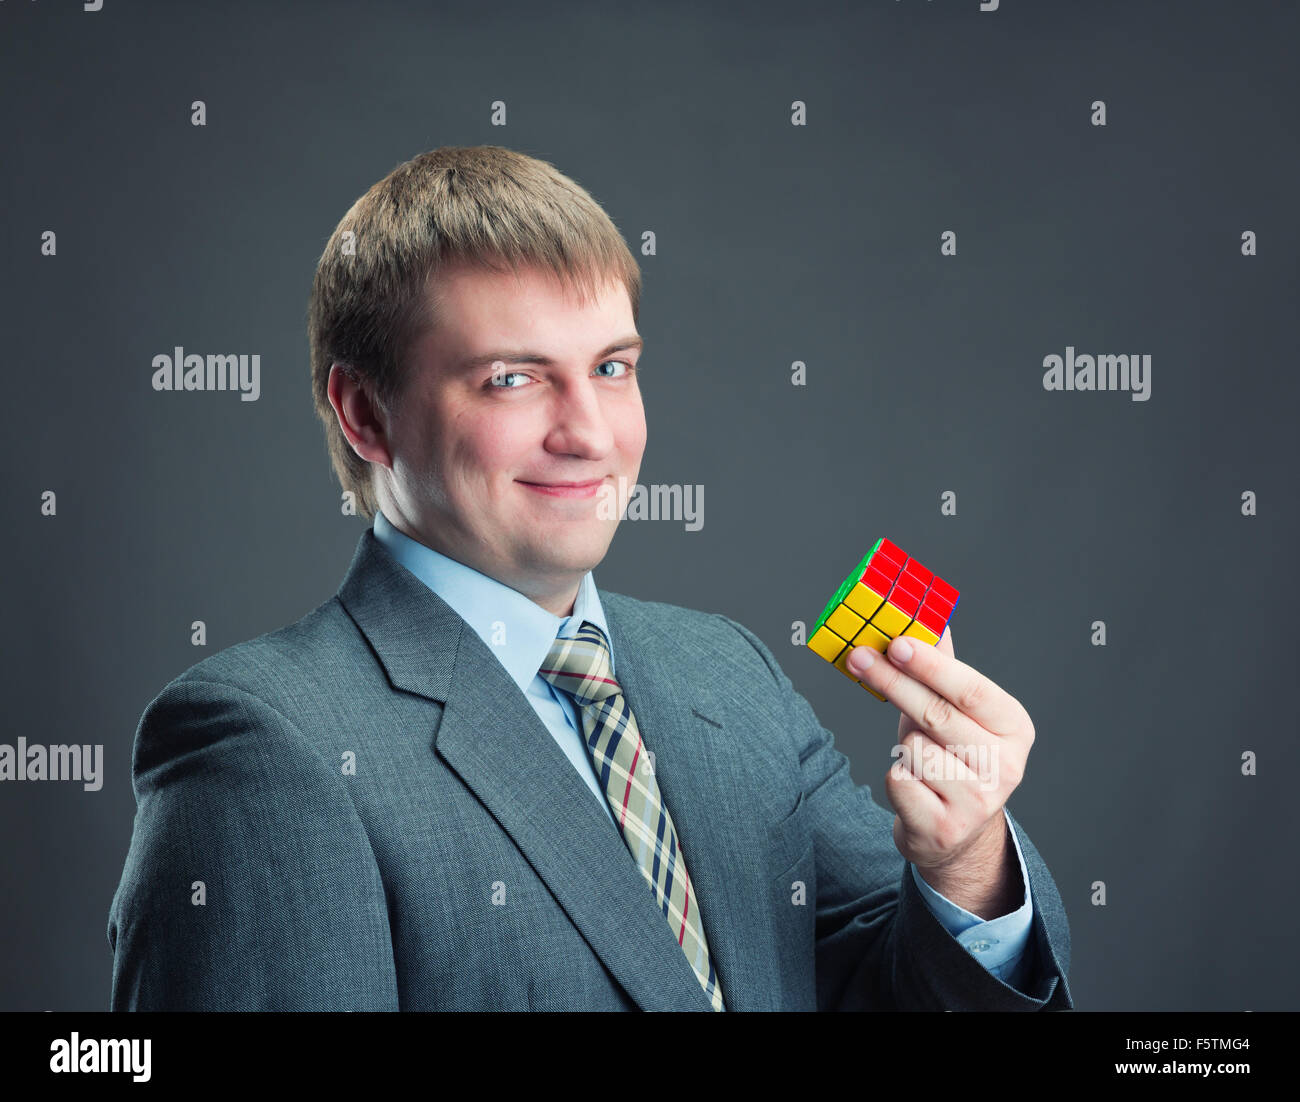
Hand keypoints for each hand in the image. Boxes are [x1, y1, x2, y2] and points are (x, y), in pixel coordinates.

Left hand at [845, 627, 1033, 914]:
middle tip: (859, 656)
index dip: (930, 665)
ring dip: (902, 747)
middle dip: (892, 681)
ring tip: (919, 758)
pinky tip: (915, 788)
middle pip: (935, 714)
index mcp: (1014, 728)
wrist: (955, 834)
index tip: (896, 643)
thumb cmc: (950, 757)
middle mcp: (1005, 765)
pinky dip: (896, 777)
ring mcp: (978, 801)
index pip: (970, 689)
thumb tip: (929, 617)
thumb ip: (943, 667)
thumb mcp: (954, 711)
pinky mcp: (944, 828)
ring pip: (913, 749)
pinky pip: (898, 781)